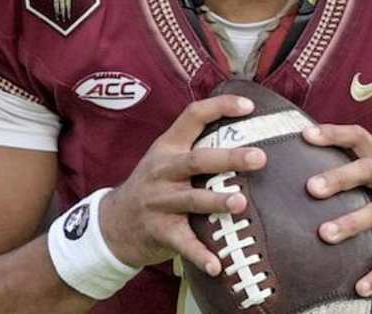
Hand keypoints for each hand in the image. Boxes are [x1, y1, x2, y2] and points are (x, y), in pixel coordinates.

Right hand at [100, 95, 267, 276]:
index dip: (220, 107)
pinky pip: (182, 243)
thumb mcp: (165, 159)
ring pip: (191, 199)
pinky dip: (200, 254)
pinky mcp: (158, 230)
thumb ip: (195, 147)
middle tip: (259, 158)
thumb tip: (246, 134)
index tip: (249, 106)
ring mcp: (159, 201)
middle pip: (197, 160)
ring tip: (241, 203)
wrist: (112, 222)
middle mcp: (162, 170)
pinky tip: (218, 265)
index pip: (192, 116)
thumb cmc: (154, 186)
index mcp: (168, 147)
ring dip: (217, 201)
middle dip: (229, 158)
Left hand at [304, 124, 371, 296]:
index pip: (360, 138)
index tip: (306, 135)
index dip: (334, 134)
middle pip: (368, 170)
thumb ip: (355, 166)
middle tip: (311, 188)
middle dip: (339, 178)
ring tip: (325, 234)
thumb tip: (304, 164)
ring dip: (351, 223)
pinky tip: (360, 287)